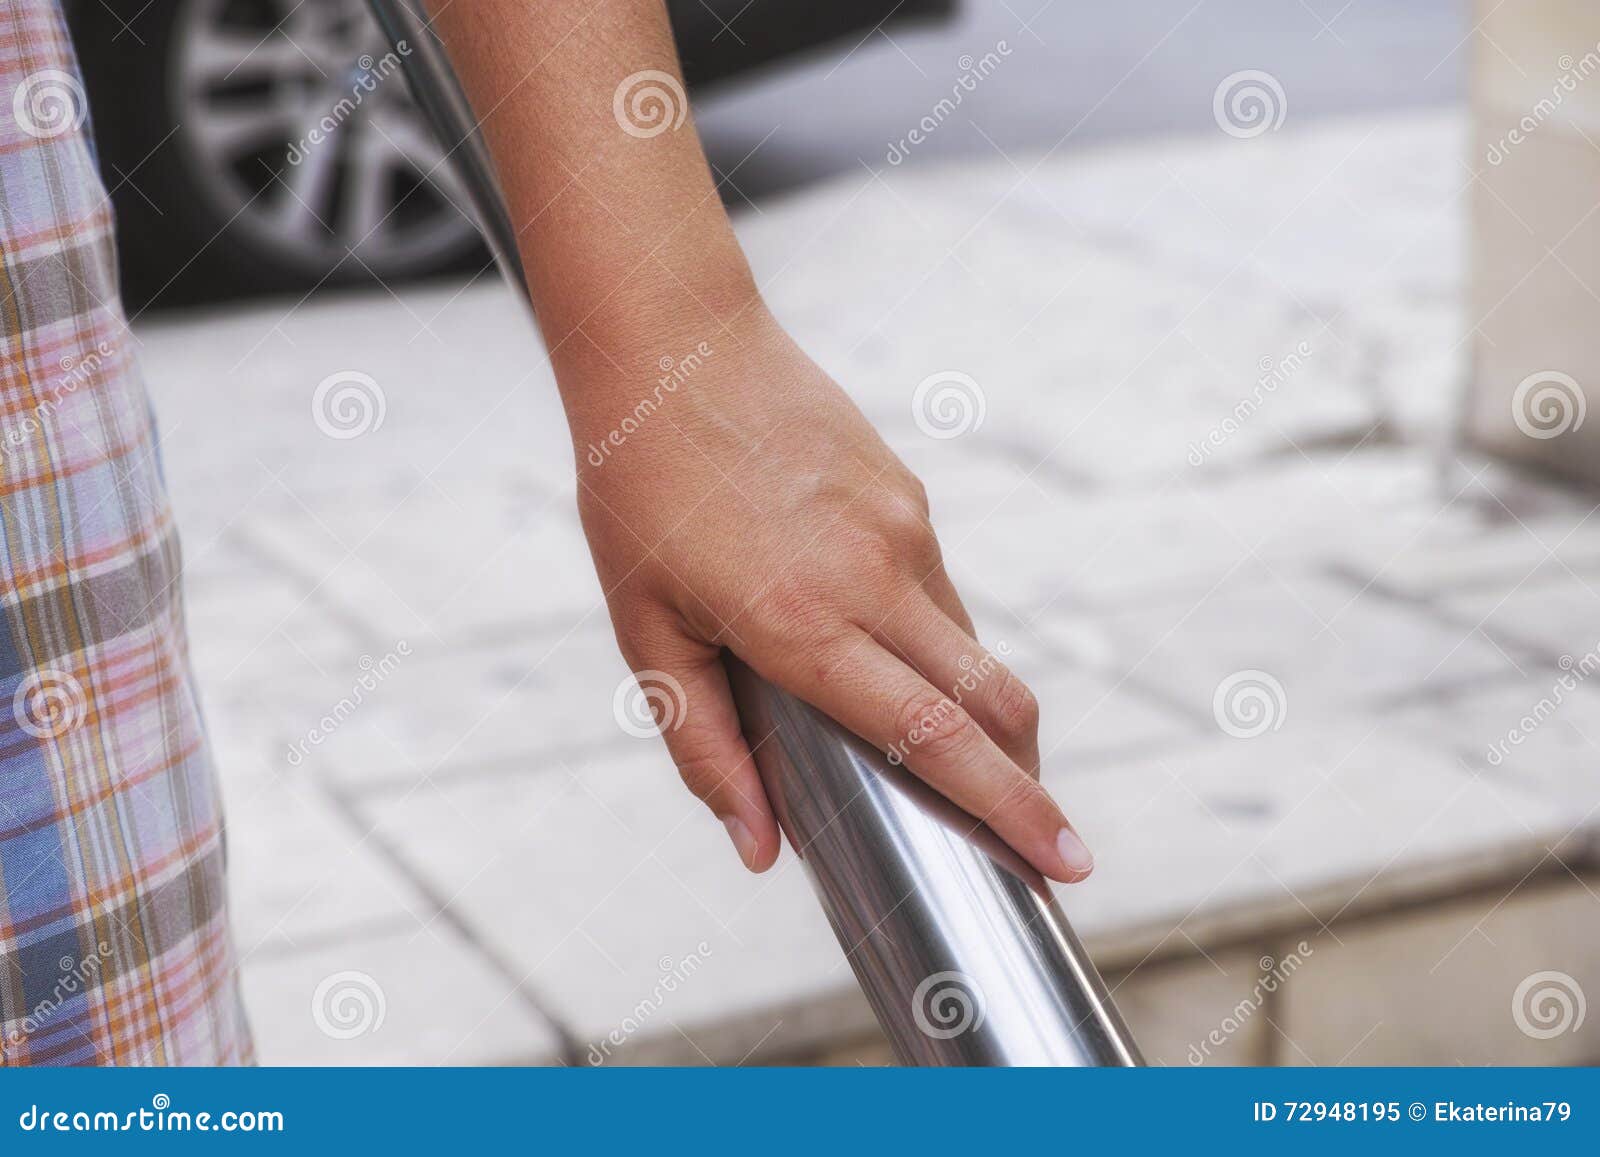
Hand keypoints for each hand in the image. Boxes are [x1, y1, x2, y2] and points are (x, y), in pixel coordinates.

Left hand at [569, 307, 1093, 882]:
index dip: (1008, 808)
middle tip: (1047, 841)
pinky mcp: (908, 495)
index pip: (935, 737)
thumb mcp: (646, 633)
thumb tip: (759, 850)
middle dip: (1029, 779)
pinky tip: (887, 647)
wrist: (673, 346)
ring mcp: (901, 529)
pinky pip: (939, 592)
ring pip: (970, 647)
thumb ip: (704, 747)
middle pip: (992, 700)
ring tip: (946, 751)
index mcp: (802, 624)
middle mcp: (872, 576)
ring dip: (978, 714)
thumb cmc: (641, 495)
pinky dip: (934, 643)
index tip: (1068, 862)